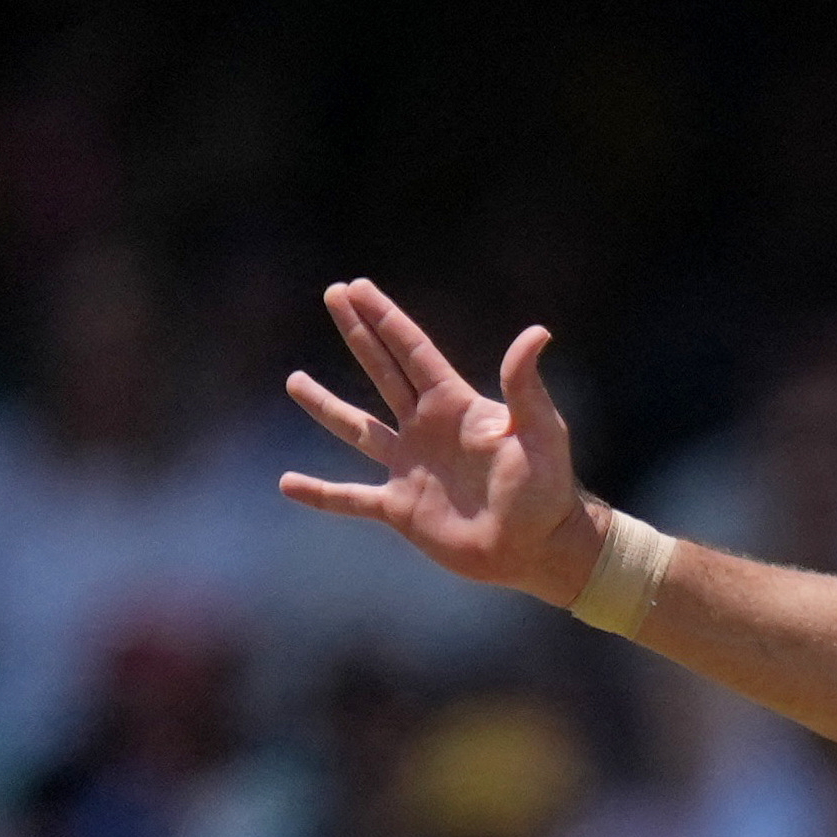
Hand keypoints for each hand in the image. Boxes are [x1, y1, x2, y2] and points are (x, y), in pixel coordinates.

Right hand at [278, 281, 609, 602]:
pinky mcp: (401, 508)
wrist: (541, 550)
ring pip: (357, 429)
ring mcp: (410, 468)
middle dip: (358, 333)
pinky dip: (320, 494)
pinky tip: (288, 484)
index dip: (384, 318)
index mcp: (455, 407)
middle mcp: (426, 430)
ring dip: (325, 405)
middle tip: (333, 295)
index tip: (355, 286)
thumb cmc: (548, 490)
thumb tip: (536, 332)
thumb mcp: (539, 432)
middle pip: (383, 371)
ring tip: (294, 381)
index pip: (412, 352)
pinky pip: (351, 498)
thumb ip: (525, 385)